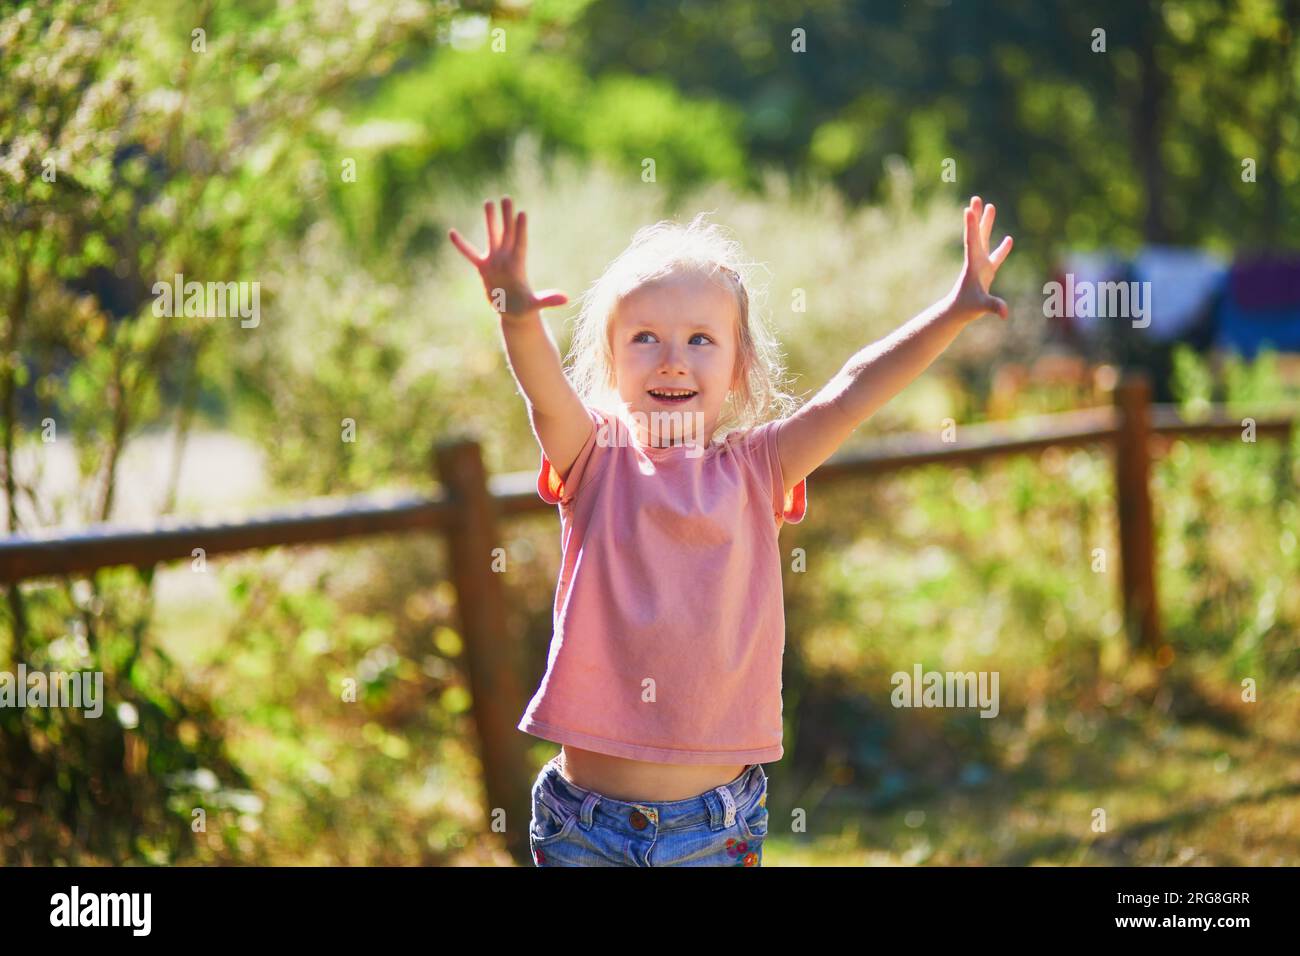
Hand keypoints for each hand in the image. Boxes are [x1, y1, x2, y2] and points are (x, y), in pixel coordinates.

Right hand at [448, 197, 568, 318]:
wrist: (512, 312)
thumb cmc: (525, 308)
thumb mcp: (535, 305)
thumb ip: (547, 300)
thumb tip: (566, 299)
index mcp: (518, 265)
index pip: (520, 243)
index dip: (520, 229)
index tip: (522, 213)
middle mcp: (506, 259)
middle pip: (507, 234)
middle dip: (506, 217)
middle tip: (506, 198)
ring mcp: (494, 261)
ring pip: (491, 237)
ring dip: (490, 221)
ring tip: (488, 202)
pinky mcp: (484, 268)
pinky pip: (470, 254)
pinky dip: (462, 245)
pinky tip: (452, 233)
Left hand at [948, 195, 1013, 322]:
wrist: (958, 313)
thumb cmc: (967, 308)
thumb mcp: (981, 307)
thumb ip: (993, 306)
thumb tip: (1005, 312)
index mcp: (973, 264)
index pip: (972, 241)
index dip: (971, 226)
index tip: (968, 209)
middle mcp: (976, 260)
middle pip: (977, 234)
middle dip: (977, 217)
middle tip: (976, 198)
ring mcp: (981, 265)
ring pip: (985, 240)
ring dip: (987, 224)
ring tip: (990, 206)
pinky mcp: (986, 272)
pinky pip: (996, 257)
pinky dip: (1002, 249)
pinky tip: (1009, 239)